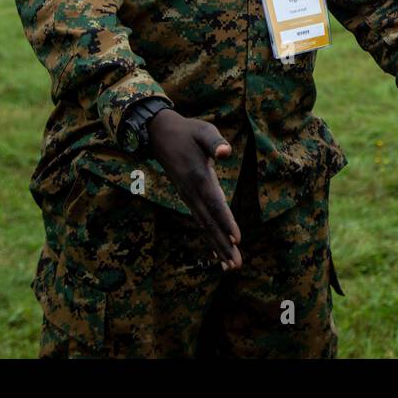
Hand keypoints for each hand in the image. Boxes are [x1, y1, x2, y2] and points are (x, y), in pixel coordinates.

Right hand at [148, 109, 242, 269]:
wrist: (160, 135)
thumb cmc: (188, 131)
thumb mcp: (204, 131)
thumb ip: (216, 142)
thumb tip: (226, 151)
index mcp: (198, 177)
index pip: (215, 203)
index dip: (226, 221)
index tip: (237, 239)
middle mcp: (192, 192)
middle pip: (210, 222)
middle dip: (223, 245)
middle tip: (236, 265)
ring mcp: (188, 197)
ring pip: (204, 226)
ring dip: (217, 247)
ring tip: (230, 267)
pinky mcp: (188, 199)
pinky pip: (200, 222)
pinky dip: (209, 239)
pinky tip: (217, 255)